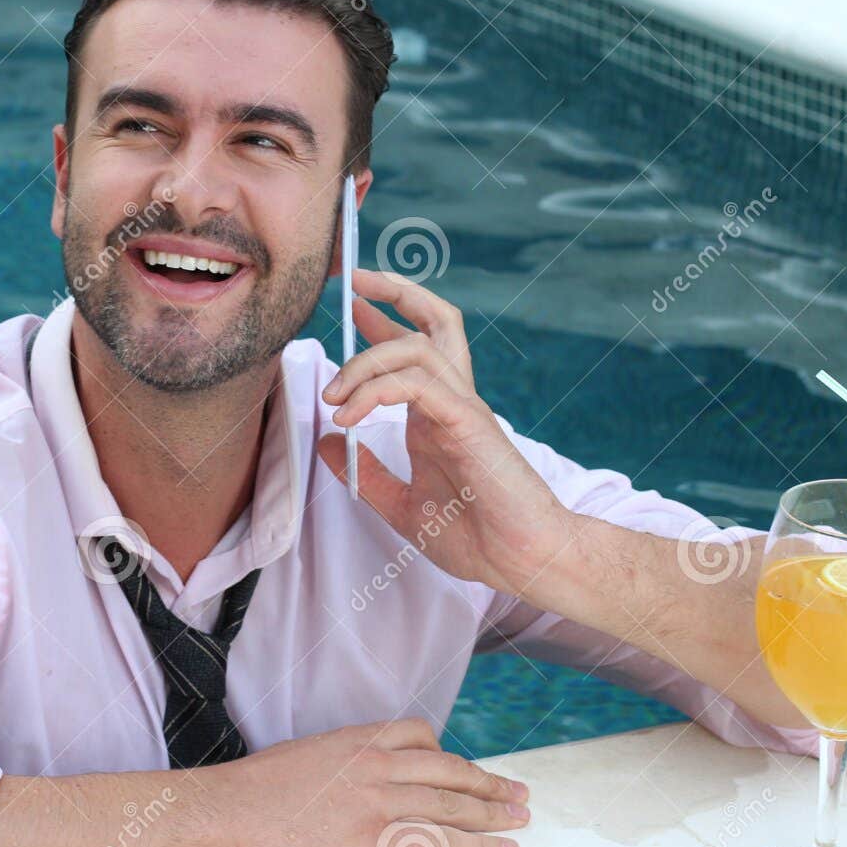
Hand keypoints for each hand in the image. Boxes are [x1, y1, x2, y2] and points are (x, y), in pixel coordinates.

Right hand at [207, 718, 528, 846]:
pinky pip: (441, 843)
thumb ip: (331, 765)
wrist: (222, 814)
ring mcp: (377, 801)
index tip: (464, 768)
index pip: (419, 735)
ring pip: (454, 804)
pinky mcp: (372, 841)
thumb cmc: (247, 793)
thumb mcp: (296, 759)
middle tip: (518, 793)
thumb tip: (341, 782)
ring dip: (495, 813)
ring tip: (521, 820)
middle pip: (449, 769)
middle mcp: (374, 764)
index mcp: (354, 740)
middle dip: (489, 783)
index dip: (448, 753)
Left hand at [316, 268, 571, 595]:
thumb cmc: (476, 536)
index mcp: (438, 414)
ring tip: (332, 395)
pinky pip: (419, 385)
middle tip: (351, 284)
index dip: (382, 320)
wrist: (521, 561)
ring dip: (365, 360)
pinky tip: (350, 415)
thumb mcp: (402, 504)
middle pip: (435, 322)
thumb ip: (366, 473)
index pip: (414, 348)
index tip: (351, 307)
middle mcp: (452, 401)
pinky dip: (378, 391)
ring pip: (418, 347)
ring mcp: (464, 408)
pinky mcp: (470, 423)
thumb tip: (325, 442)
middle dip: (394, 292)